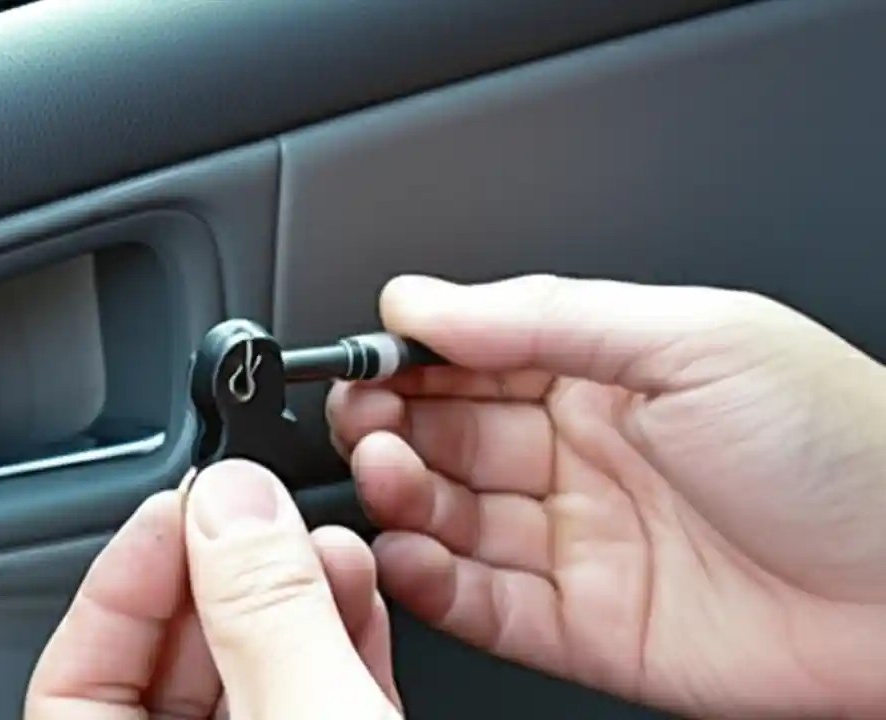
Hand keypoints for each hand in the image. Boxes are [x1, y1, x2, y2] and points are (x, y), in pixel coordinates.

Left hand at [25, 461, 401, 718]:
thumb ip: (267, 616)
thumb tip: (234, 507)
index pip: (71, 680)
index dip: (121, 580)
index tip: (181, 507)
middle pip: (170, 665)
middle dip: (226, 574)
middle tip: (260, 512)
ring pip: (252, 679)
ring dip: (293, 599)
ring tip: (326, 542)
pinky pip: (314, 702)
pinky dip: (338, 647)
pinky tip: (357, 593)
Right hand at [328, 274, 885, 718]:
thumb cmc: (844, 446)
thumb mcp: (692, 340)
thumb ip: (546, 317)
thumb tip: (423, 298)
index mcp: (605, 377)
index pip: (475, 359)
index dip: (411, 356)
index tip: (361, 357)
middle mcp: (582, 458)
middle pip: (450, 438)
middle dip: (394, 425)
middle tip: (363, 420)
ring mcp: (581, 544)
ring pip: (453, 520)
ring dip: (403, 498)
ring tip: (385, 478)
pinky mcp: (586, 629)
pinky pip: (484, 607)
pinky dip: (434, 585)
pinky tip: (408, 556)